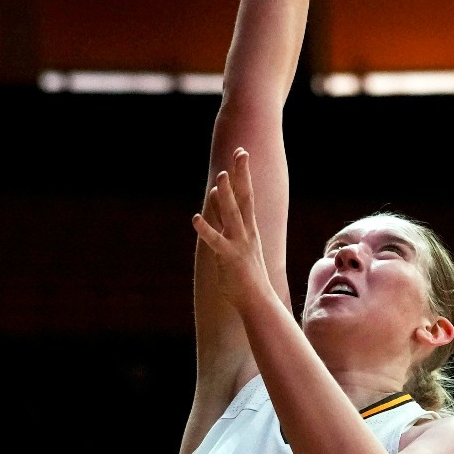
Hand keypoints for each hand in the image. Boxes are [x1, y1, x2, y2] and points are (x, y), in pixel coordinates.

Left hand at [193, 149, 280, 310]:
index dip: (243, 174)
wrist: (257, 301)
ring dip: (226, 195)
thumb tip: (219, 206)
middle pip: (245, 197)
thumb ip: (228, 225)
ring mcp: (239, 244)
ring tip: (221, 176)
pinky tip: (195, 218)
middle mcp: (246, 232)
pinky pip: (215, 241)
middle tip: (241, 152)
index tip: (242, 153)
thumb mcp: (239, 244)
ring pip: (232, 215)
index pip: (247, 195)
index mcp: (249, 228)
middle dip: (242, 175)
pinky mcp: (229, 258)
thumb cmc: (246, 275)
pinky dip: (205, 229)